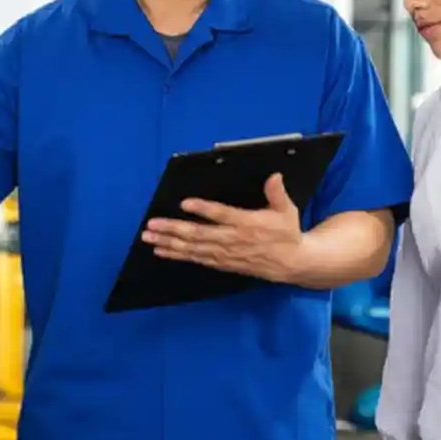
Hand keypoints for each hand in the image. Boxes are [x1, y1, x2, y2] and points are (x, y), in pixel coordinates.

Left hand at [142, 172, 303, 281]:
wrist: (291, 264)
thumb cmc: (286, 233)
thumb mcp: (287, 210)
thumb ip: (277, 193)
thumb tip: (274, 175)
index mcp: (247, 224)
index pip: (222, 215)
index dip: (204, 209)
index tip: (186, 203)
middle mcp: (232, 239)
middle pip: (199, 234)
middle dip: (174, 229)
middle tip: (153, 224)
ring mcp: (224, 253)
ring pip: (192, 248)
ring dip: (169, 242)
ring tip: (149, 236)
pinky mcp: (221, 263)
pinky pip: (196, 259)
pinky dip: (178, 255)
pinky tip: (162, 250)